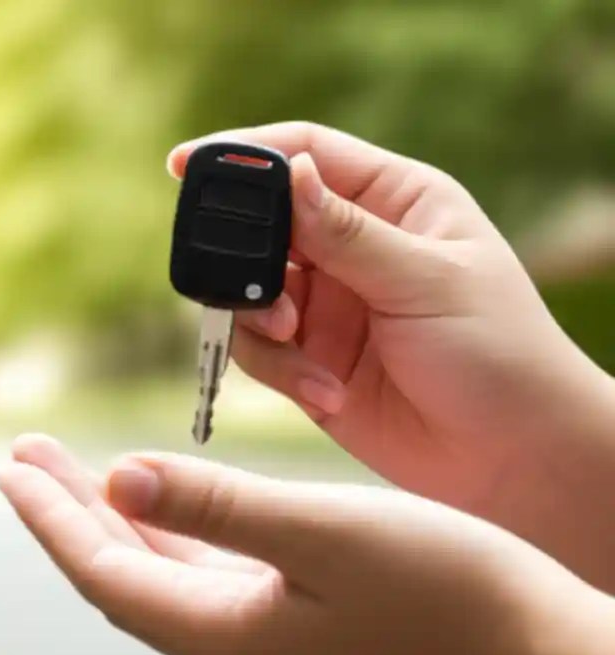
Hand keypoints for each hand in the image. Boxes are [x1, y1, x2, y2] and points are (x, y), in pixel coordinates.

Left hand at [0, 435, 614, 654]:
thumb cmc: (457, 597)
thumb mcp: (328, 534)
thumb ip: (219, 506)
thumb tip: (118, 479)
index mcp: (231, 634)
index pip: (105, 573)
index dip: (51, 520)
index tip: (10, 468)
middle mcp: (238, 644)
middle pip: (120, 572)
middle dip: (68, 511)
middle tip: (24, 457)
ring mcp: (270, 637)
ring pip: (160, 570)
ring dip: (113, 516)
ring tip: (72, 467)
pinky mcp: (304, 622)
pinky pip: (206, 572)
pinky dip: (170, 529)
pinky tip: (163, 500)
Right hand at [168, 122, 614, 586]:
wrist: (511, 458)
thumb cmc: (497, 353)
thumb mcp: (425, 280)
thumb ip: (347, 232)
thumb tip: (289, 170)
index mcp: (394, 201)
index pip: (307, 155)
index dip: (246, 153)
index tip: (186, 164)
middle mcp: (351, 245)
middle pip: (261, 223)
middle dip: (243, 256)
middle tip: (254, 288)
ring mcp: (326, 304)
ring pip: (246, 291)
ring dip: (258, 319)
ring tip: (295, 342)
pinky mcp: (307, 359)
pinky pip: (256, 350)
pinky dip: (277, 369)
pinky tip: (327, 393)